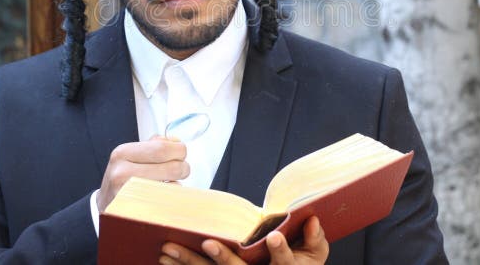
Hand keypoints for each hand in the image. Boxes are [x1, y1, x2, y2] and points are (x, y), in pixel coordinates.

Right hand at [96, 136, 188, 211]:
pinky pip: (167, 203)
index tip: (181, 153)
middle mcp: (122, 173)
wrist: (106, 207)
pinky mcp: (137, 212)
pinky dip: (171, 199)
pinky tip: (163, 196)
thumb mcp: (131, 156)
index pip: (162, 148)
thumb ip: (154, 145)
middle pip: (172, 167)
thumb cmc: (123, 179)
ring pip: (173, 187)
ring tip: (170, 183)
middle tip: (182, 169)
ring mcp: (128, 195)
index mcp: (122, 153)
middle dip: (183, 167)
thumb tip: (176, 141)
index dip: (179, 150)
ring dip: (178, 184)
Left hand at [159, 216, 328, 264]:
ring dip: (189, 263)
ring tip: (170, 249)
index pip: (285, 264)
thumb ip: (314, 240)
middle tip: (208, 243)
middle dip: (222, 259)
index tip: (273, 237)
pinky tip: (164, 259)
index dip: (280, 252)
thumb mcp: (313, 257)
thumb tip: (313, 220)